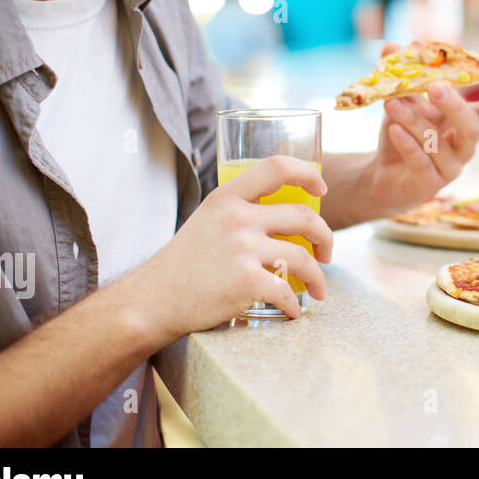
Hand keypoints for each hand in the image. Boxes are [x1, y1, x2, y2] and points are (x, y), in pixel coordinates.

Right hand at [133, 155, 331, 338]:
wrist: (151, 301)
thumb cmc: (182, 264)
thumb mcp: (206, 220)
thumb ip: (238, 211)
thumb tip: (281, 215)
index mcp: (227, 198)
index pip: (277, 167)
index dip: (308, 174)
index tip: (321, 188)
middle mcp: (237, 218)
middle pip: (304, 217)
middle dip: (326, 236)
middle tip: (326, 253)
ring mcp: (243, 249)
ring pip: (303, 258)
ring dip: (318, 277)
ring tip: (318, 289)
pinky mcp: (246, 282)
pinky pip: (287, 292)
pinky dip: (295, 306)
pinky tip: (293, 311)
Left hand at [366, 42, 478, 214]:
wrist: (380, 174)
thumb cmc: (402, 133)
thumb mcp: (402, 101)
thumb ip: (401, 76)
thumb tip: (391, 46)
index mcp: (466, 122)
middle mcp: (464, 146)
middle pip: (473, 127)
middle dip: (455, 105)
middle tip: (435, 87)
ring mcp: (449, 167)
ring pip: (439, 143)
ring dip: (416, 120)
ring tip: (392, 102)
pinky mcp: (428, 185)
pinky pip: (422, 163)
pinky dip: (408, 145)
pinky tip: (393, 130)